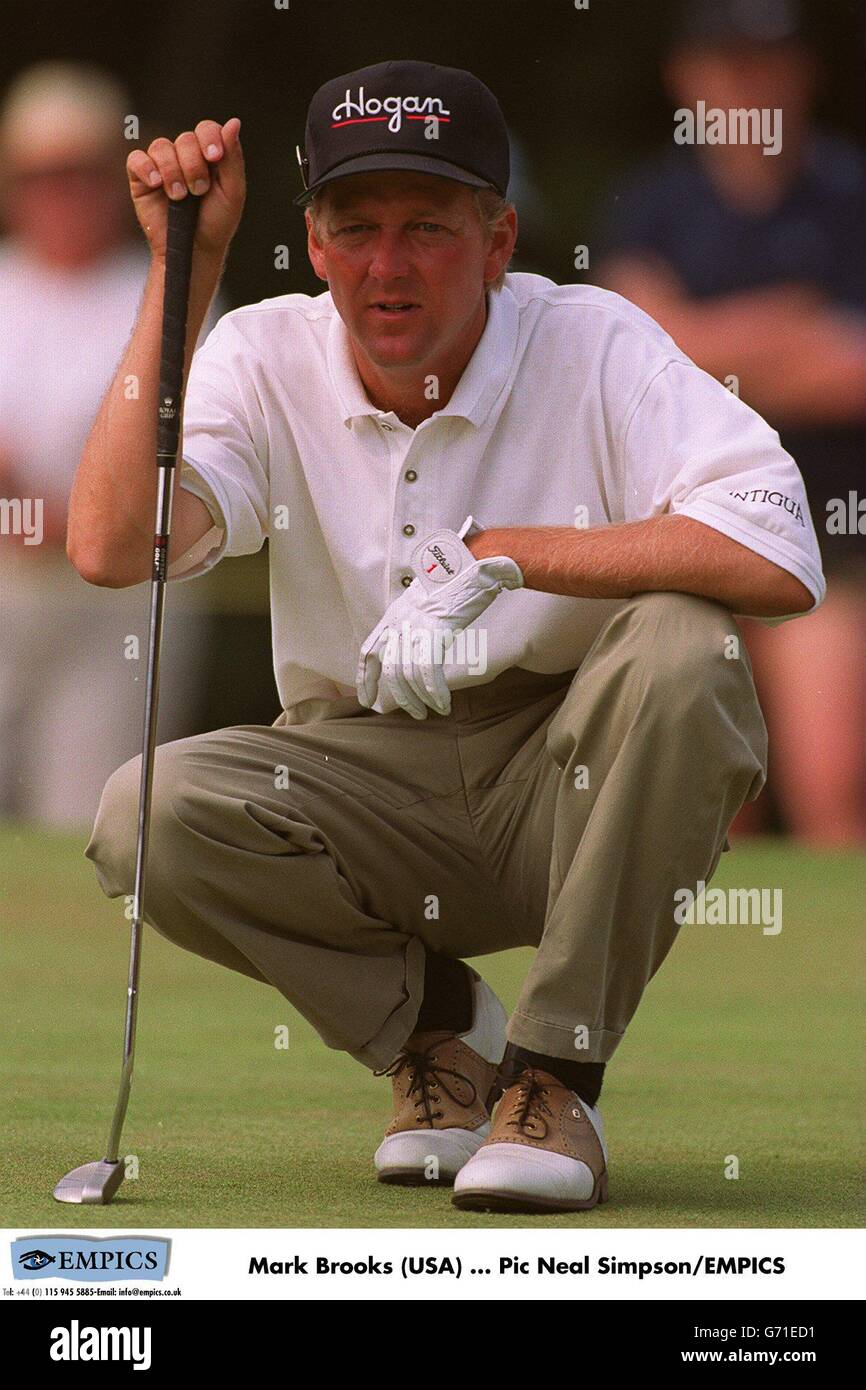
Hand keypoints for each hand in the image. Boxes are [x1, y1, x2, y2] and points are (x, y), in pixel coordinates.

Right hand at [126, 117, 244, 263]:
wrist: (194, 250)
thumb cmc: (216, 223)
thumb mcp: (232, 192)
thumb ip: (233, 158)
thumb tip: (234, 122)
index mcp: (208, 156)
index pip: (207, 129)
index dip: (209, 138)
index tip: (214, 157)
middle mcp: (184, 156)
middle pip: (185, 139)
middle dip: (194, 165)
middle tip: (199, 191)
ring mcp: (161, 166)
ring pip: (161, 147)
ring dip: (173, 171)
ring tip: (179, 197)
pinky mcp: (141, 178)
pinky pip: (136, 159)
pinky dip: (146, 168)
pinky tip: (156, 183)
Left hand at [356, 523, 522, 718]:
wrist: (476, 563)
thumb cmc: (459, 580)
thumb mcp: (427, 601)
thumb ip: (417, 622)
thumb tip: (419, 645)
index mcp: (394, 614)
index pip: (369, 651)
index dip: (365, 678)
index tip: (366, 699)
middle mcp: (400, 621)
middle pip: (390, 669)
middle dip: (399, 697)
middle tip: (414, 713)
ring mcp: (416, 626)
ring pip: (408, 675)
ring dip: (420, 699)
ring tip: (431, 712)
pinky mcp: (436, 632)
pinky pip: (429, 673)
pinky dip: (436, 693)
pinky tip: (444, 704)